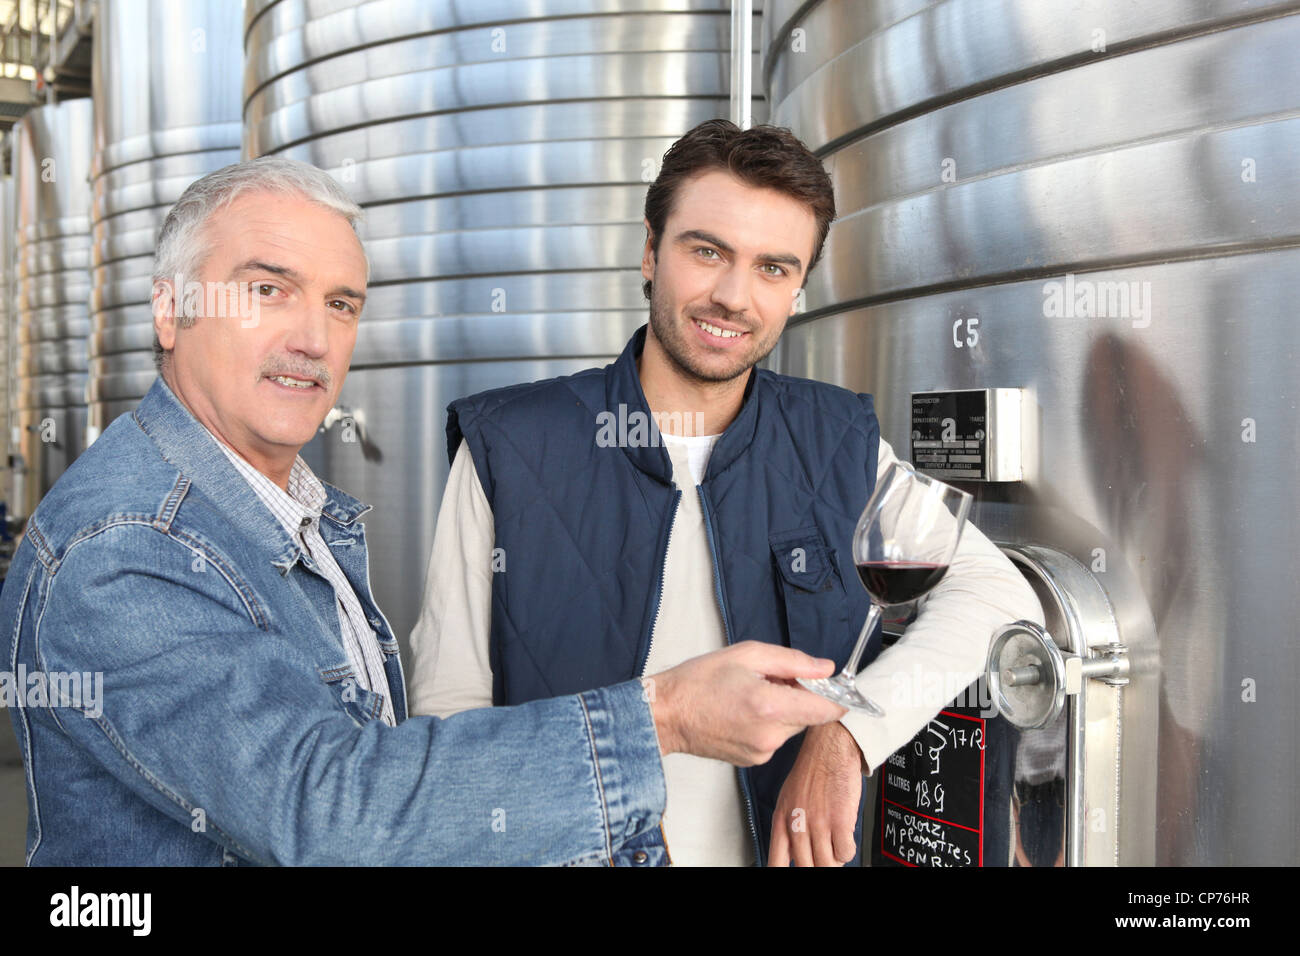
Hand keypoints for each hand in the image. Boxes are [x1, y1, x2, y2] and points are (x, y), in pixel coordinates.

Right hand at [646, 641, 846, 765]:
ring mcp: (762, 752)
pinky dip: (768, 723)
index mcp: (770, 706)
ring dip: (783, 709)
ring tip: (752, 694)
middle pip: (808, 715)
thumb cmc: (698, 681)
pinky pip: (775, 738)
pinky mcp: (754, 760)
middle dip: (800, 696)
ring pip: (791, 726)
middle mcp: (770, 735)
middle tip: (773, 678)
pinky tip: (744, 711)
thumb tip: (825, 668)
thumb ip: (793, 661)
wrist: (666, 714)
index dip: (836, 695)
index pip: (826, 708)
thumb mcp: (747, 655)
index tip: (835, 685)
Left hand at [768, 721, 863, 865]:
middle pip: (806, 867)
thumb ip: (787, 828)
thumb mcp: (787, 799)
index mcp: (781, 820)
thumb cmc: (811, 771)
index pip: (775, 862)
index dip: (785, 871)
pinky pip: (845, 853)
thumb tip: (790, 854)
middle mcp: (798, 824)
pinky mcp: (840, 821)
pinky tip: (844, 837)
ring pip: (827, 864)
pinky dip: (847, 850)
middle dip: (817, 864)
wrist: (830, 749)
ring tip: (835, 844)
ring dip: (834, 858)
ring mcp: (819, 823)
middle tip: (823, 854)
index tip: (798, 868)